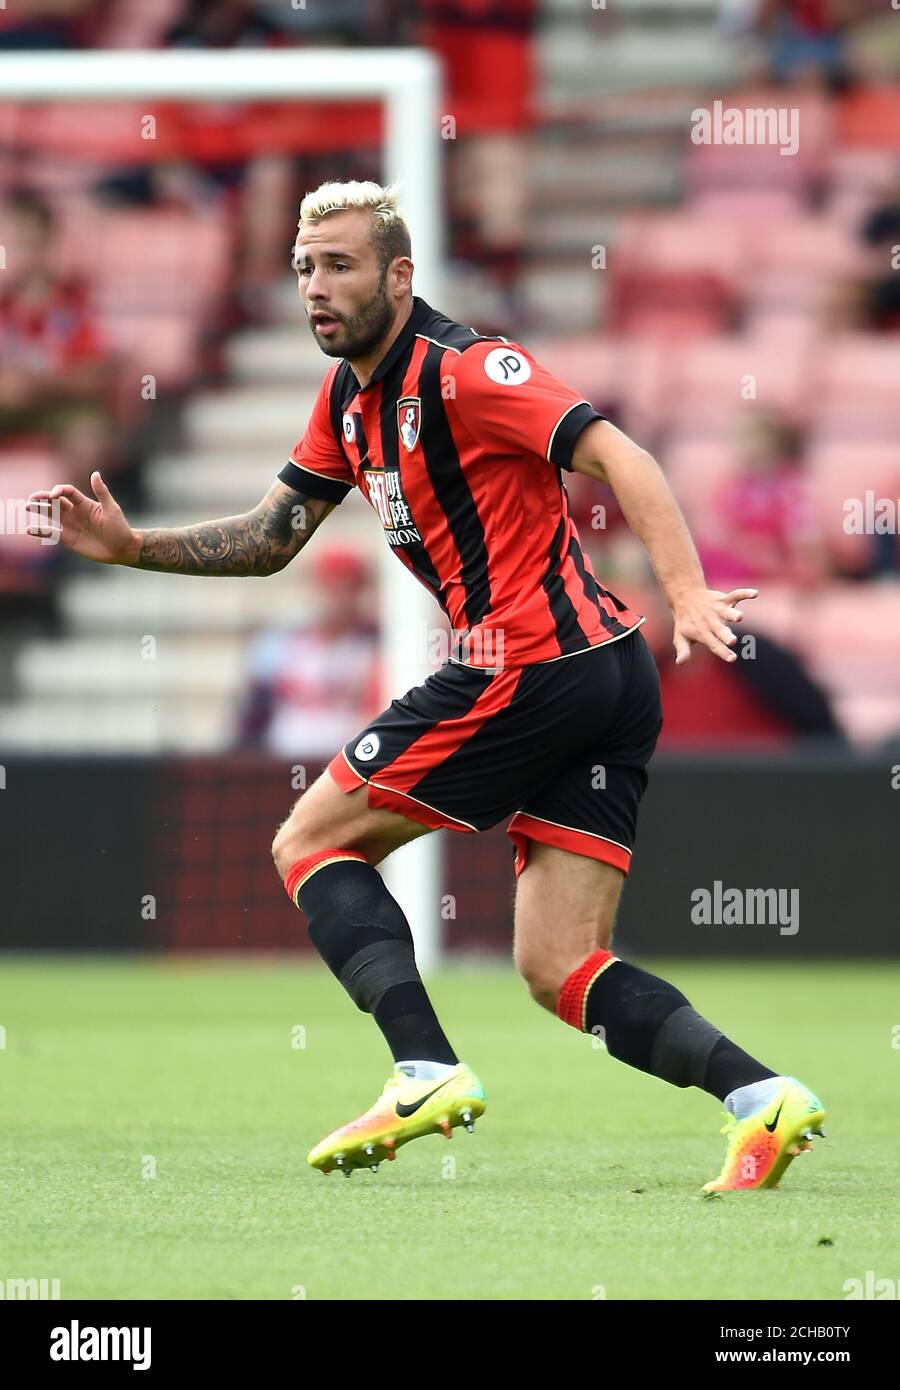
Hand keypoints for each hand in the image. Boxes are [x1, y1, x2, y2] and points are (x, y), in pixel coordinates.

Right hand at [26, 471, 140, 565]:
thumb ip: (102, 492)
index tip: (54, 495)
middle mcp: (74, 512)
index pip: (67, 492)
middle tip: (32, 497)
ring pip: (50, 514)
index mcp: (84, 503)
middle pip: (55, 501)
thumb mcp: (111, 509)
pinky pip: (51, 533)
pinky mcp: (67, 538)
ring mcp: (69, 525)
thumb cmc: (119, 528)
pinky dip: (40, 531)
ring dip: (38, 509)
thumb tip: (95, 473)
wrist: (121, 549)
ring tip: (27, 506)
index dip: (59, 491)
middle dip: (43, 498)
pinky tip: (29, 530)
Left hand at [671, 586, 757, 664]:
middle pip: (719, 630)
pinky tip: (754, 593)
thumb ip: (683, 650)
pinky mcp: (723, 599)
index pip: (713, 644)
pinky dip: (744, 593)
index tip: (732, 659)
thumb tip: (679, 662)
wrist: (684, 597)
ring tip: (739, 617)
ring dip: (732, 614)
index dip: (722, 652)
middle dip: (726, 635)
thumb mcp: (680, 637)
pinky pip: (735, 595)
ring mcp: (718, 610)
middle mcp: (711, 621)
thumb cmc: (685, 622)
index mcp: (702, 633)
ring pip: (727, 612)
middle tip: (732, 641)